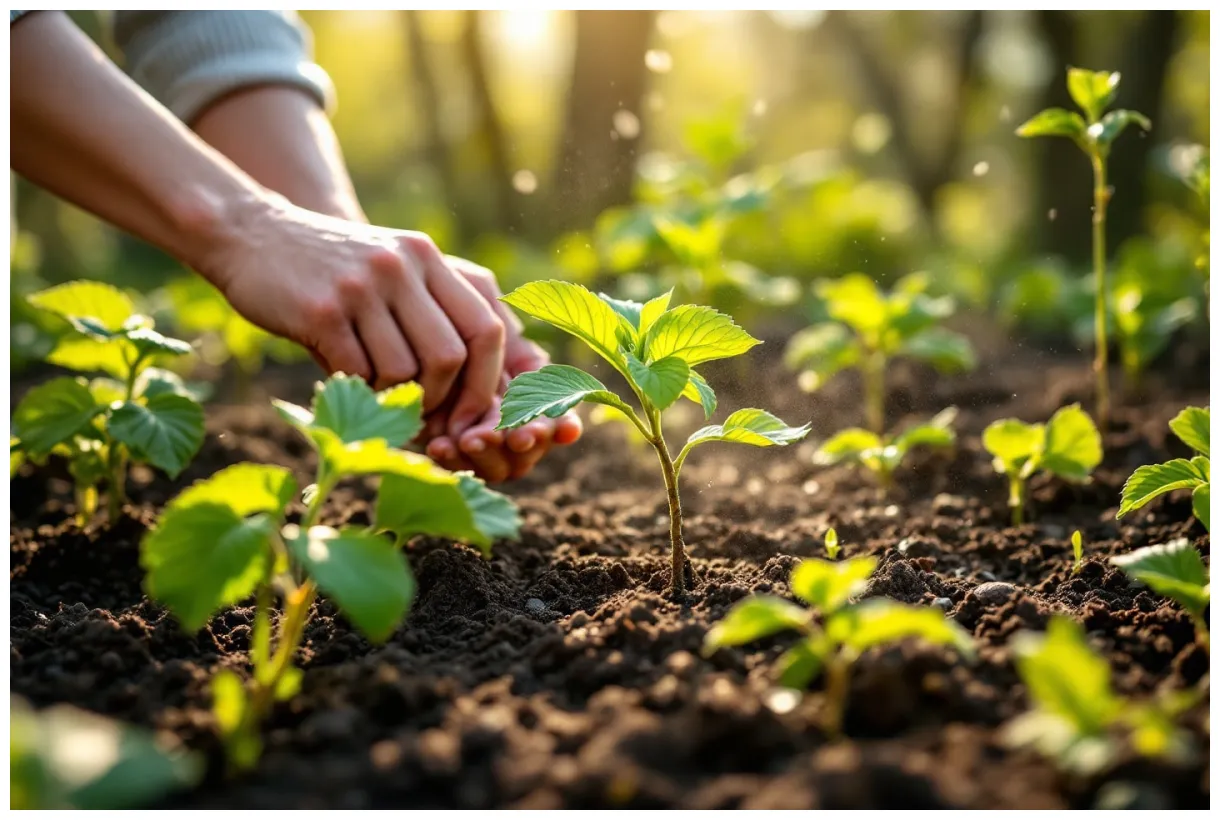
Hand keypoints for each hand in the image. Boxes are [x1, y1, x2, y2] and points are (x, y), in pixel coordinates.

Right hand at [211, 201, 504, 435]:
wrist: (253, 234)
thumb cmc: (334, 271)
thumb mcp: (393, 269)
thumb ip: (433, 312)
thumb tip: (474, 393)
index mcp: (427, 257)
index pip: (485, 327)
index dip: (486, 380)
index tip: (471, 413)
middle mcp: (401, 265)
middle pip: (450, 356)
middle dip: (441, 399)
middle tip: (423, 417)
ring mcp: (362, 286)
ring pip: (404, 371)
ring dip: (393, 396)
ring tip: (376, 391)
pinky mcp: (322, 309)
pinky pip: (357, 372)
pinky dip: (356, 388)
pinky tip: (344, 377)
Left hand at [421, 257, 582, 481]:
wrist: (377, 306)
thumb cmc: (431, 294)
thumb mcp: (472, 300)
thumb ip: (505, 333)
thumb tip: (537, 367)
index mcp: (529, 380)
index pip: (556, 416)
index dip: (554, 427)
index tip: (543, 429)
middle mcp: (509, 413)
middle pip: (529, 448)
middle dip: (518, 444)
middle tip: (504, 438)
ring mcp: (478, 434)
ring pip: (499, 465)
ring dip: (487, 456)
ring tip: (469, 440)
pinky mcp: (444, 446)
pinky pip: (460, 466)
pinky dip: (454, 459)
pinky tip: (439, 446)